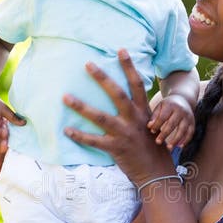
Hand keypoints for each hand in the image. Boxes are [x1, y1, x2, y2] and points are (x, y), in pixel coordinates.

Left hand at [63, 50, 174, 186]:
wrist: (156, 172)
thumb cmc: (152, 147)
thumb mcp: (150, 125)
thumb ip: (138, 112)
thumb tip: (124, 99)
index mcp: (144, 112)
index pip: (137, 84)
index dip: (129, 66)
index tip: (121, 50)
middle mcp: (135, 120)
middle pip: (117, 94)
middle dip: (102, 78)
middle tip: (88, 64)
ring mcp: (125, 134)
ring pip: (101, 116)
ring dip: (81, 106)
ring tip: (65, 97)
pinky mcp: (116, 148)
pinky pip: (94, 141)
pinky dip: (80, 135)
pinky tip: (66, 130)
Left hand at [147, 94, 194, 149]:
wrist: (184, 99)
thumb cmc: (168, 105)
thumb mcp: (160, 106)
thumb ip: (154, 116)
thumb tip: (149, 127)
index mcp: (171, 105)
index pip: (163, 117)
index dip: (157, 125)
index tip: (152, 131)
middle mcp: (181, 111)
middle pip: (172, 124)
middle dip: (164, 134)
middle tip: (157, 142)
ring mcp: (188, 117)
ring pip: (183, 130)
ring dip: (176, 140)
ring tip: (169, 147)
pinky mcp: (193, 122)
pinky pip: (190, 133)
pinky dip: (186, 140)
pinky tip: (179, 147)